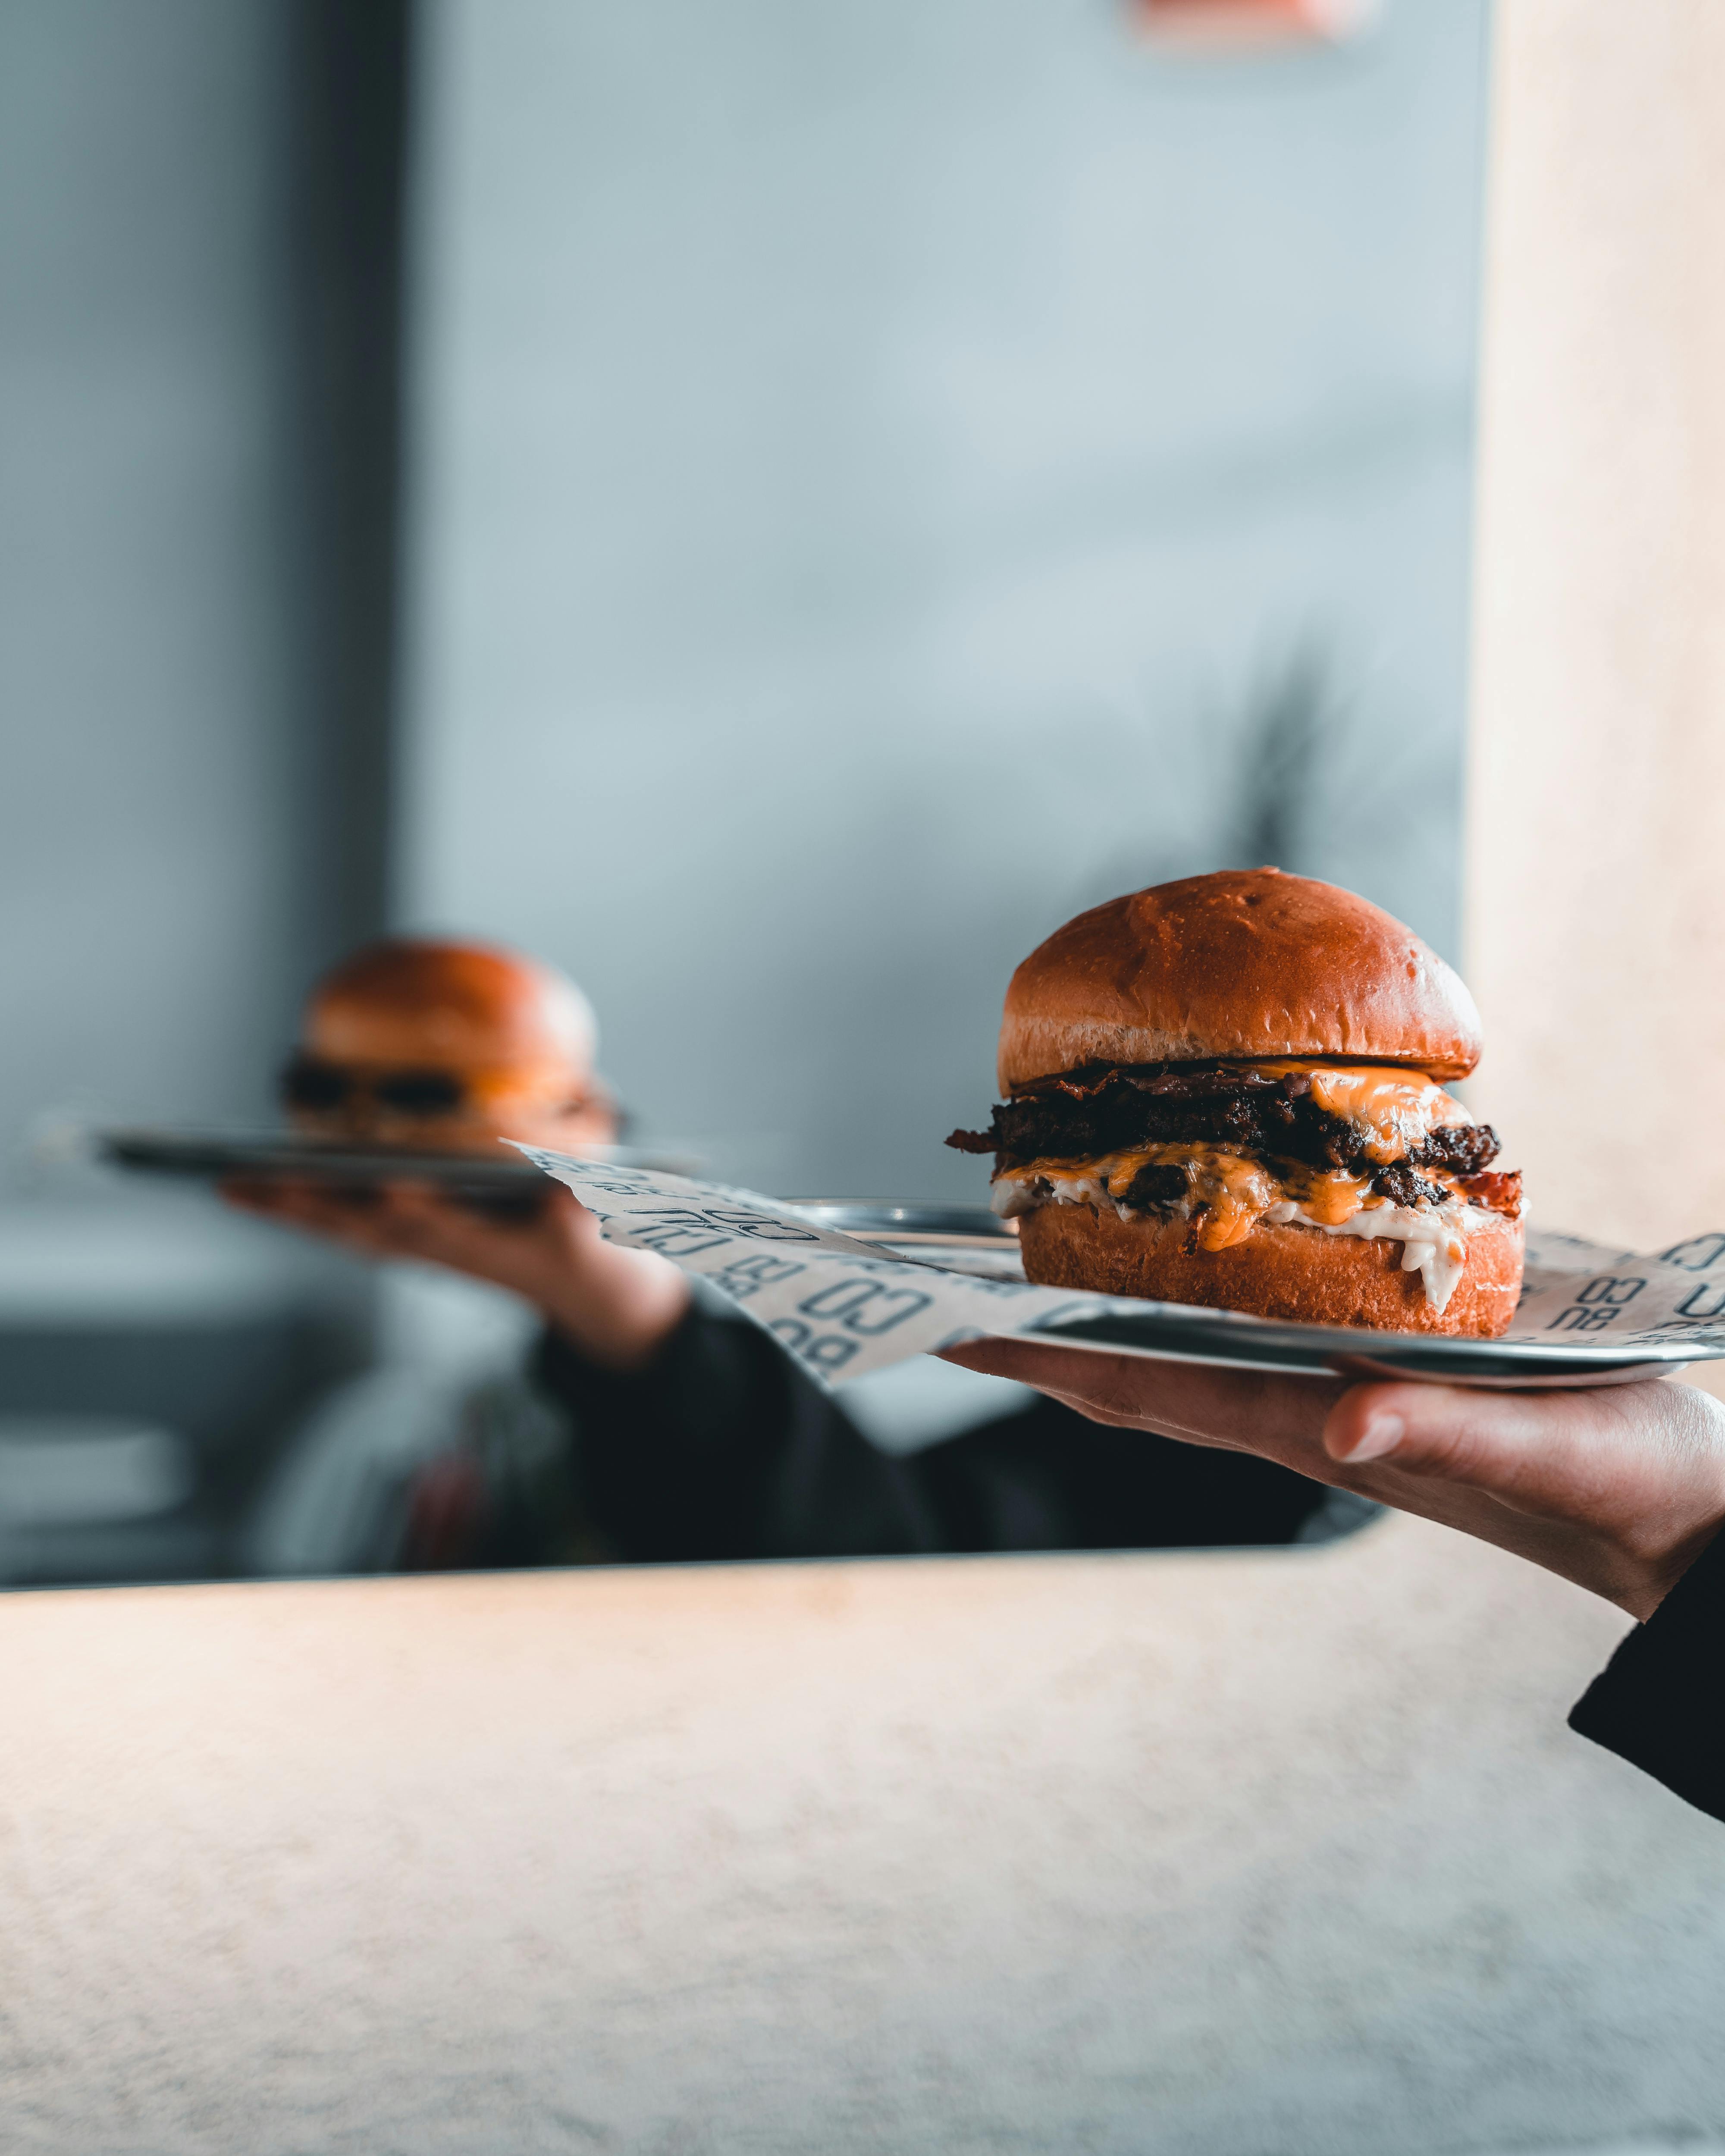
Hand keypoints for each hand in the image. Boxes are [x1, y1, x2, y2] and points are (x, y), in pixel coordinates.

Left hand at [223, 1177, 688, 1371]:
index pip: (444, 1225)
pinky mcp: (410, 1241)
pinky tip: (255, 1190)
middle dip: (313, 1205)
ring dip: (287, 1210)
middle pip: (368, 1226)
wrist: (584, 1291)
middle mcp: (445, 1250)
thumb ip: (590, 1202)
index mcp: (493, 1245)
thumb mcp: (607, 1223)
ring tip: (229, 1182)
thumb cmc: (595, 1244)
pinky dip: (297, 1212)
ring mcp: (423, 1249)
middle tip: (254, 1181)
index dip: (414, 1207)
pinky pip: (344, 1227)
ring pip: (345, 1228)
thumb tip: (575, 1182)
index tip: (386, 1184)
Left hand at [939, 1338, 1724, 1620]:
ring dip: (1098, 1337)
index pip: (1153, 1387)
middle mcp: (1309, 1422)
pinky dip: (1187, 1328)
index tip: (956, 1330)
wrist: (1689, 1525)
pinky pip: (1251, 1358)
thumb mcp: (1545, 1446)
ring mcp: (1337, 1414)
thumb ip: (1445, 1436)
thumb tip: (1338, 1429)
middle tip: (947, 1307)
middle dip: (1041, 1347)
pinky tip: (1177, 1303)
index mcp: (1326, 1427)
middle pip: (1139, 1382)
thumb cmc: (1627, 1485)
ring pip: (1184, 1372)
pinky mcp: (1382, 1397)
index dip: (1049, 1359)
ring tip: (1025, 1297)